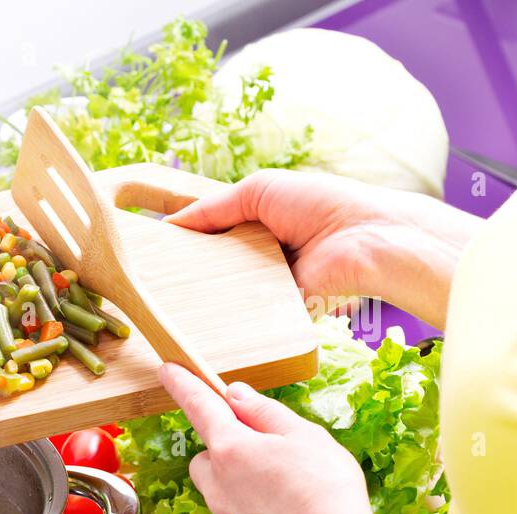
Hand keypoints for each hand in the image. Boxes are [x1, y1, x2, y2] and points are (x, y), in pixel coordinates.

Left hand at [157, 362, 385, 513]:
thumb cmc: (325, 488)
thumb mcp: (303, 435)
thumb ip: (264, 413)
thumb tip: (236, 395)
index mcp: (231, 448)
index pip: (200, 407)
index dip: (183, 385)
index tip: (168, 370)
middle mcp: (218, 483)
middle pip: (208, 456)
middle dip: (227, 448)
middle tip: (267, 449)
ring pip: (220, 489)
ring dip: (239, 481)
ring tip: (284, 485)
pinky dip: (256, 511)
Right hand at [165, 169, 479, 328]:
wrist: (364, 240)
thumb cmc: (320, 204)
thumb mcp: (259, 191)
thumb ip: (213, 207)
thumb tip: (171, 223)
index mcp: (259, 225)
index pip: (213, 238)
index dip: (186, 244)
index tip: (153, 253)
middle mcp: (262, 258)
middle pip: (215, 269)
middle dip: (188, 273)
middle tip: (151, 280)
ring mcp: (269, 288)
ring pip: (226, 295)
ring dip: (203, 296)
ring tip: (165, 301)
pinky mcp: (277, 314)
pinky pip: (245, 318)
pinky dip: (226, 318)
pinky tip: (196, 321)